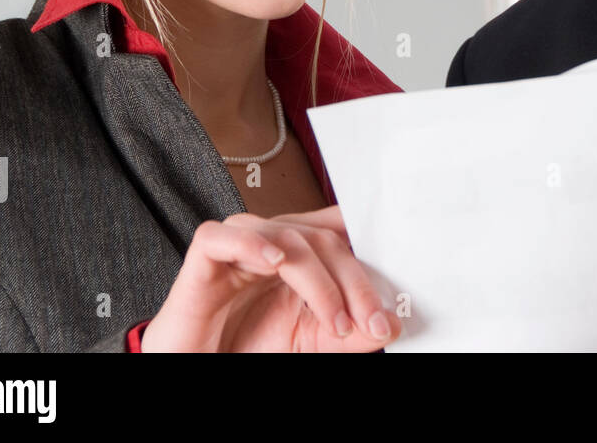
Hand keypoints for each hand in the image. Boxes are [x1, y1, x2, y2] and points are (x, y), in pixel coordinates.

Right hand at [141, 204, 401, 351]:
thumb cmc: (249, 343)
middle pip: (323, 240)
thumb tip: (391, 324)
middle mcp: (274, 238)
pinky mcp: (205, 252)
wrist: (199, 362)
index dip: (371, 253)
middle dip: (354, 284)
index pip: (342, 233)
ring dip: (319, 282)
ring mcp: (240, 240)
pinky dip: (253, 244)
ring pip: (287, 239)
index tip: (398, 288)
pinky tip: (275, 264)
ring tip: (335, 320)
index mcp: (301, 249)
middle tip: (371, 321)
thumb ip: (351, 331)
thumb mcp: (313, 340)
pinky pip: (226, 236)